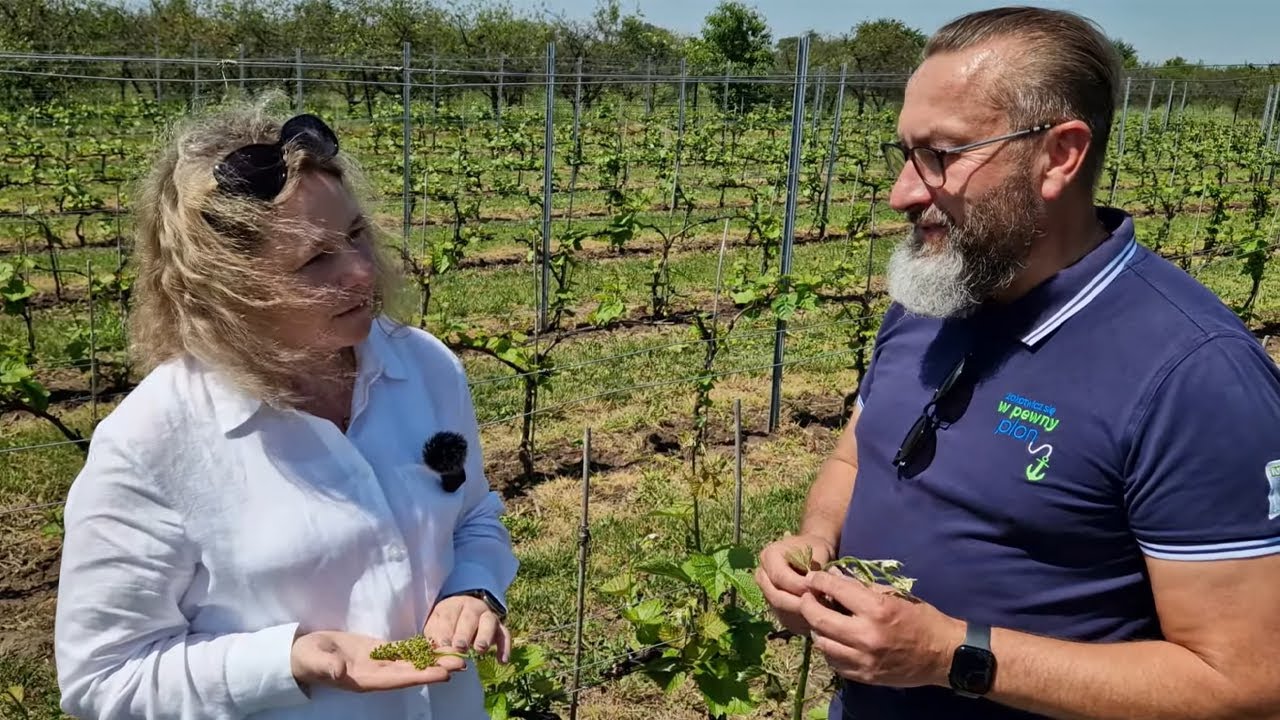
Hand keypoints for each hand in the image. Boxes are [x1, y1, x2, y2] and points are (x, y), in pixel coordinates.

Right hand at [289, 630, 465, 693]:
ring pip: (411, 662)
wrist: (302, 653)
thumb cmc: (306, 658)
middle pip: (411, 673)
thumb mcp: (314, 660)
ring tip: (457, 655)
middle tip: (462, 664)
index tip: (442, 674)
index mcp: (363, 680)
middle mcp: (376, 675)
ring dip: (433, 659)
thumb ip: (326, 666)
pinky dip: (420, 649)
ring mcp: (378, 664)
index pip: (397, 680)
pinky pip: (403, 652)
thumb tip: (338, 672)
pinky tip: (437, 645)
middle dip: (436, 668)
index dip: (420, 677)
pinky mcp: (378, 652)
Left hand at [423, 595, 510, 662]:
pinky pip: (505, 635)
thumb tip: (437, 650)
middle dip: (464, 633)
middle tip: (460, 647)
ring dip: (485, 636)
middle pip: (470, 617)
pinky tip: (502, 661)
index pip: (449, 615)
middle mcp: (473, 607)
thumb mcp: (436, 627)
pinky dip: (505, 647)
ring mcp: (488, 616)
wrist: (463, 618)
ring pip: (489, 622)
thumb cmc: (445, 625)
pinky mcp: (500, 628)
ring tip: (480, 649)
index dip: (445, 629)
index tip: (443, 643)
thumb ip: (434, 637)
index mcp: (454, 605)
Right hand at [755, 532, 834, 634]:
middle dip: (800, 604)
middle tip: (822, 607)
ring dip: (801, 616)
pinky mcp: (773, 606)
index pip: (780, 577)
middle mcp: (761, 574)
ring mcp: (765, 592)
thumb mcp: (819, 552)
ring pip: (780, 611)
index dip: (800, 587)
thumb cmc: (817, 550)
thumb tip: (817, 592)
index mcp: (768, 555)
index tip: (820, 591)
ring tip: (822, 614)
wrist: (812, 552)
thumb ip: (816, 571)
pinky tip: (817, 620)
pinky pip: (785, 619)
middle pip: (776, 597)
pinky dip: (801, 622)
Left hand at [801, 569, 964, 687]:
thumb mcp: (896, 595)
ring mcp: (864, 659)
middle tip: (807, 598)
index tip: (813, 579)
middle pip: (819, 619)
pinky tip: (835, 640)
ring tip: (822, 621)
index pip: (835, 589)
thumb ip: (863, 588)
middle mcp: (866, 635)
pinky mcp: (864, 676)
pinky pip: (834, 662)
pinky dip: (830, 649)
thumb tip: (835, 578)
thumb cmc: (923, 619)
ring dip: (817, 629)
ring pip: (822, 643)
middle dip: (807, 604)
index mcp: (876, 610)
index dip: (818, 581)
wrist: (945, 655)